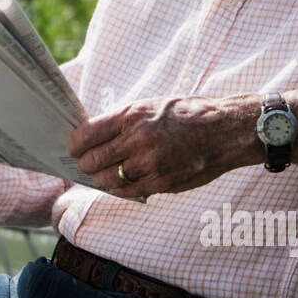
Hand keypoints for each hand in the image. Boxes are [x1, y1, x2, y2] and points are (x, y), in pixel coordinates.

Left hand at [66, 95, 258, 199]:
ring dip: (101, 179)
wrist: (224, 129)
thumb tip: (94, 136)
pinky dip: (121, 189)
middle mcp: (137, 140)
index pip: (86, 134)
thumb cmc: (186, 115)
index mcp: (131, 116)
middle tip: (84, 165)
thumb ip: (123, 122)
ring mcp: (150, 163)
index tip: (73, 148)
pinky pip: (129, 191)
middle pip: (92, 161)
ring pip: (108, 179)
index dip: (74, 144)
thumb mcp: (151, 106)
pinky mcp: (162, 182)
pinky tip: (121, 183)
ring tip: (101, 175)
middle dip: (84, 165)